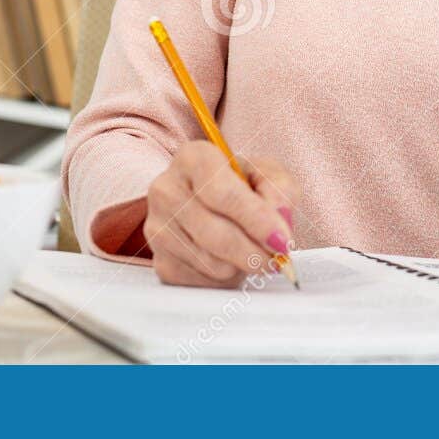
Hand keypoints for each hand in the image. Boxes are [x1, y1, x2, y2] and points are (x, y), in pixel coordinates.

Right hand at [143, 142, 298, 287]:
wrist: (213, 205)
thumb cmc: (239, 185)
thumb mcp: (267, 174)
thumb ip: (280, 190)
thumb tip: (279, 219)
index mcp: (192, 157)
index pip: (222, 193)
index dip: (256, 220)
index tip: (281, 239)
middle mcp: (167, 189)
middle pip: (216, 233)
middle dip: (255, 252)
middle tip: (278, 257)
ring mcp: (157, 227)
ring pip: (211, 262)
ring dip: (241, 265)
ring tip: (250, 250)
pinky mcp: (160, 261)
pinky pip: (202, 281)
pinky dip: (225, 277)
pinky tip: (229, 259)